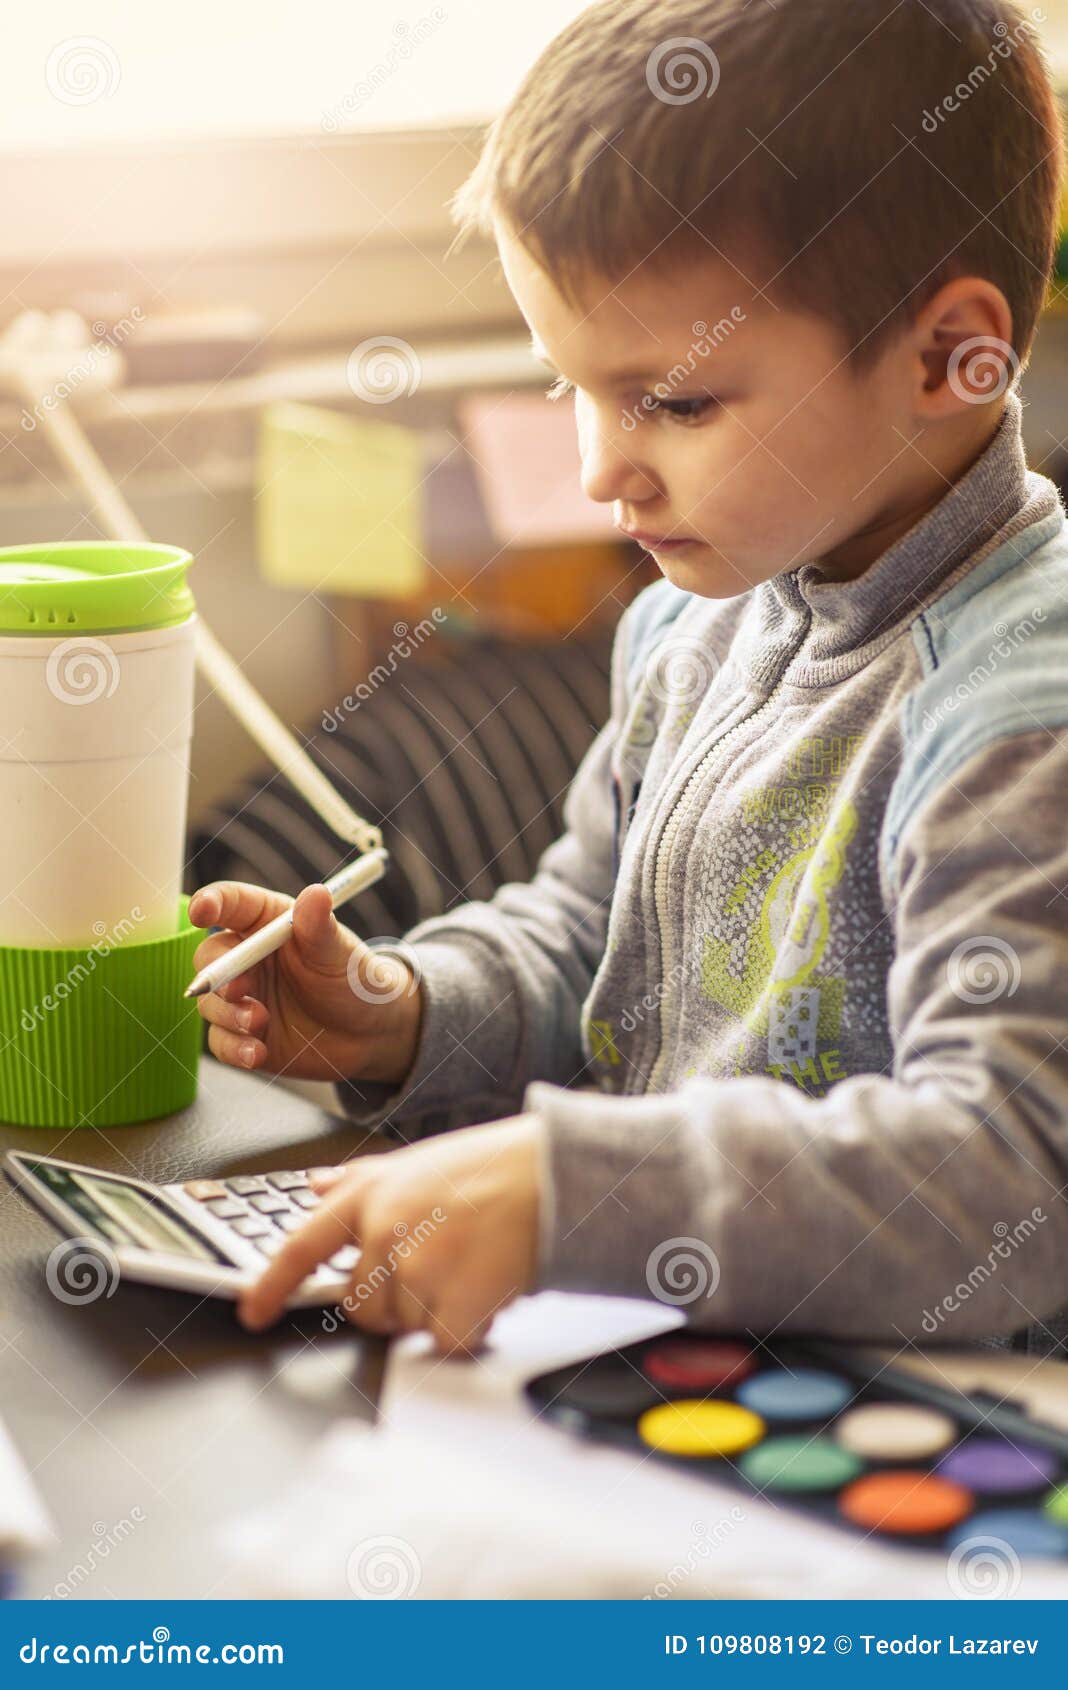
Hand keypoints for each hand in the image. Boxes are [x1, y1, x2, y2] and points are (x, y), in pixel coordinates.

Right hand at [187, 880, 422, 1084]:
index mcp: (267, 922)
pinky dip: (234, 1048)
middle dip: (217, 974)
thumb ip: (321, 927)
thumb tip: (316, 893)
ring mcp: (242, 997)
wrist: (369, 1034)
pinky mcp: (242, 1034)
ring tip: (260, 1023)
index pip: (231, 903)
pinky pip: (222, 1042)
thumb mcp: (341, 953)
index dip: (210, 901)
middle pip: (209, 957)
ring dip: (228, 1015)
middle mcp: (247, 957)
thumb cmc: (354, 980)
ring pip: (211, 1003)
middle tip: (239, 990)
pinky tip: (256, 1053)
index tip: (201, 911)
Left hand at [237, 1114, 542, 1354]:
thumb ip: (362, 1180)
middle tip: (441, 1268)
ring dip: (437, 1312)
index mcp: (371, 1194)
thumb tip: (317, 1188)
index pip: (303, 1244)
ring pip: (404, 1327)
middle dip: (396, 1301)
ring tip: (471, 1268)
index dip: (271, 1284)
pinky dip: (469, 1331)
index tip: (254, 1312)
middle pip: (361, 1305)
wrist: (557, 1175)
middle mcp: (386, 1229)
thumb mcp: (418, 1162)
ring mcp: (418, 1267)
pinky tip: (488, 1293)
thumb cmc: (496, 1169)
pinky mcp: (453, 1302)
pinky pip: (444, 1344)